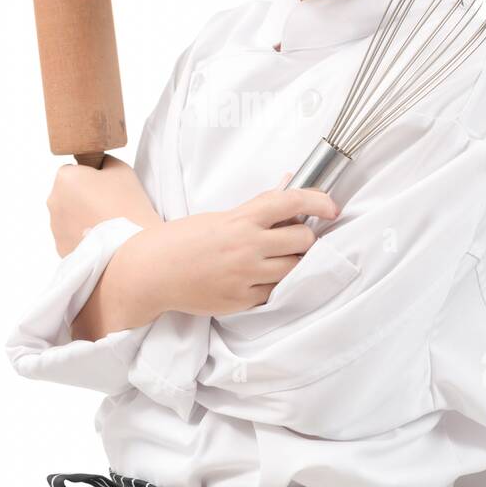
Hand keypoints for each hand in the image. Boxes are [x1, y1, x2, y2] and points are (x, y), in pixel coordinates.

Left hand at [47, 155, 161, 257]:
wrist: (131, 248)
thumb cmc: (127, 205)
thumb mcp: (122, 169)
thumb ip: (104, 160)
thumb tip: (97, 163)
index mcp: (65, 177)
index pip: (74, 171)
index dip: (92, 178)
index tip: (108, 189)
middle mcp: (53, 200)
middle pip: (69, 194)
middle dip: (84, 198)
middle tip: (109, 206)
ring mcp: (55, 227)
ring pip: (69, 216)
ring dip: (83, 217)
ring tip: (106, 225)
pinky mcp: (60, 247)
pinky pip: (71, 236)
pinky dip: (83, 236)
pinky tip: (101, 240)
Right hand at [135, 177, 339, 317]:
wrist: (154, 271)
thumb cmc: (186, 239)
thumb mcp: (221, 216)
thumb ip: (258, 206)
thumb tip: (289, 186)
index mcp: (241, 219)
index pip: (291, 201)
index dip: (319, 201)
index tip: (332, 208)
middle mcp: (247, 246)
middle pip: (303, 239)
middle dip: (305, 238)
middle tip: (295, 239)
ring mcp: (245, 276)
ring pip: (295, 269)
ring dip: (295, 262)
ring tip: (281, 259)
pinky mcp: (242, 300)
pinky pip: (276, 292)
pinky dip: (275, 284)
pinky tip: (261, 278)